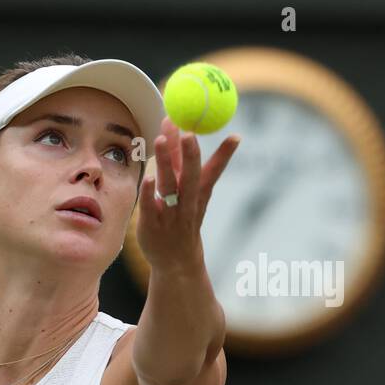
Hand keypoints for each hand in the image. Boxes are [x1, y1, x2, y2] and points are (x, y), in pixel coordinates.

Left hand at [136, 116, 239, 274]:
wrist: (176, 261)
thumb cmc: (180, 218)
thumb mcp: (185, 190)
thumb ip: (177, 158)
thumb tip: (174, 123)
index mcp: (198, 194)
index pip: (213, 171)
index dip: (224, 155)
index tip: (235, 137)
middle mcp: (187, 203)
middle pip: (191, 176)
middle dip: (191, 154)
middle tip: (189, 132)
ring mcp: (170, 214)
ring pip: (170, 187)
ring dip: (166, 164)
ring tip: (162, 140)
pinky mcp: (152, 224)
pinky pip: (151, 207)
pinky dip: (150, 194)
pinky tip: (148, 178)